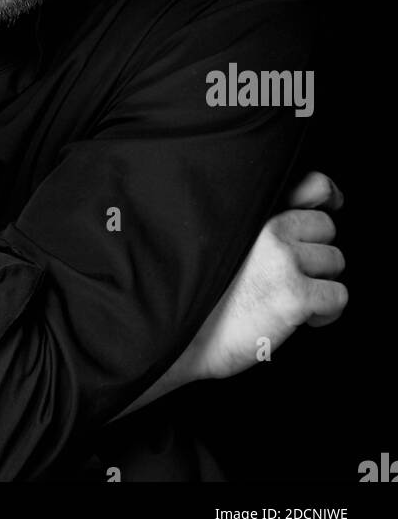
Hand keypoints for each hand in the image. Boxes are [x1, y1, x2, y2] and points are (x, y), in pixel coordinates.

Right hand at [187, 171, 347, 382]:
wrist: (180, 333)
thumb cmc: (201, 293)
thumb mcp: (226, 242)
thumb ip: (261, 223)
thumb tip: (308, 208)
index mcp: (253, 214)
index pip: (313, 184)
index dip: (327, 195)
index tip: (331, 205)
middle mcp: (271, 229)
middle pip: (326, 227)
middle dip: (317, 252)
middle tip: (294, 274)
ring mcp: (284, 260)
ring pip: (335, 261)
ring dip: (321, 283)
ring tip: (293, 298)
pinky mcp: (295, 295)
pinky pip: (338, 296)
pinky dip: (327, 312)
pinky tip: (302, 319)